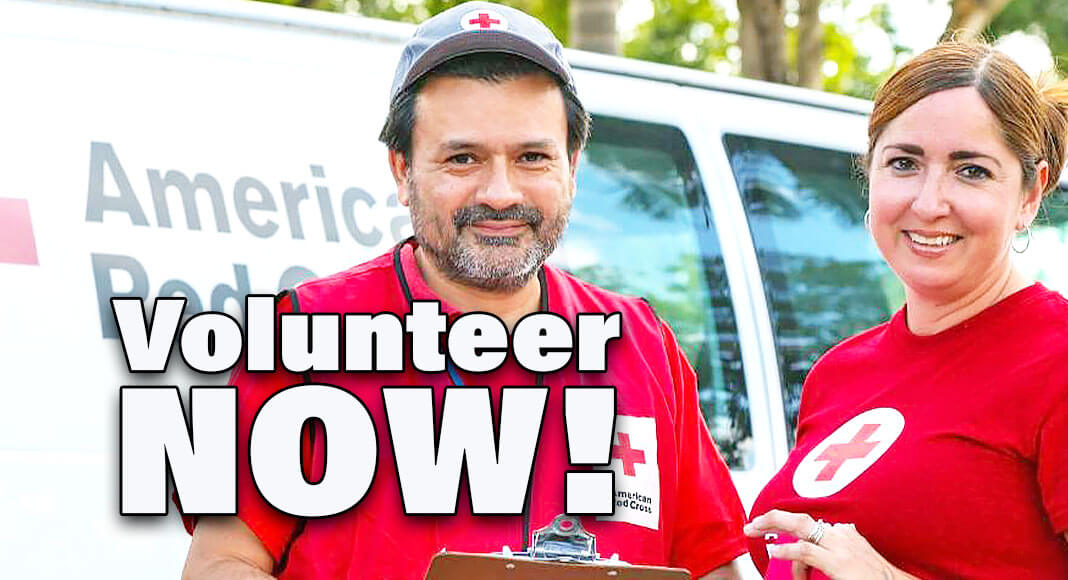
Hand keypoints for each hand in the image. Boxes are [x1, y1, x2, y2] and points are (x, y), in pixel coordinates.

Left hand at [743, 510, 915, 579]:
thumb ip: (832, 550)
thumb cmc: (874, 576)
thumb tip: (812, 553)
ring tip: (753, 530)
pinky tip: (775, 551)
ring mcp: (839, 546)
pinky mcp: (837, 561)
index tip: (770, 533)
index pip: (808, 525)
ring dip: (772, 527)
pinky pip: (806, 551)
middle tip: (752, 523)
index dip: (786, 527)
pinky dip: (787, 551)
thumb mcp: (852, 558)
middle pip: (799, 518)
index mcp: (844, 532)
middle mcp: (840, 534)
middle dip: (773, 517)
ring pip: (799, 527)